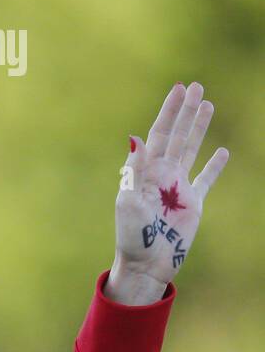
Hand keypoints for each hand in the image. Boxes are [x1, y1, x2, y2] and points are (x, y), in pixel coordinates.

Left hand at [107, 82, 228, 304]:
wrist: (146, 265)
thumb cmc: (132, 237)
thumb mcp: (129, 202)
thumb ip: (135, 170)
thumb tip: (136, 137)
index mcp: (146, 172)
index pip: (159, 134)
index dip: (169, 112)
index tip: (179, 89)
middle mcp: (163, 175)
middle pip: (177, 135)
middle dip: (186, 111)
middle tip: (196, 86)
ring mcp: (179, 188)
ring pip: (192, 149)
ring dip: (199, 128)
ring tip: (208, 104)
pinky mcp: (194, 204)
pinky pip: (207, 179)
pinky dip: (215, 166)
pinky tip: (222, 152)